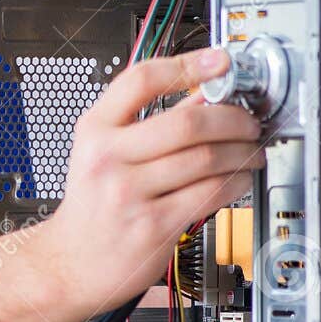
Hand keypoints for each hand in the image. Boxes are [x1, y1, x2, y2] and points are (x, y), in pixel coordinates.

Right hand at [37, 46, 263, 317]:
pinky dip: (235, 182)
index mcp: (95, 130)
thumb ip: (149, 121)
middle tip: (248, 120)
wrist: (70, 261)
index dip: (188, 65)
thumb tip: (203, 92)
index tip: (220, 60)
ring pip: (205, 159)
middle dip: (232, 118)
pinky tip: (239, 178)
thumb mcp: (104, 152)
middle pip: (187, 122)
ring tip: (250, 151)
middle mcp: (108, 158)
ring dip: (241, 151)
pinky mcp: (153, 225)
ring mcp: (129, 193)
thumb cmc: (90, 206)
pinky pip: (209, 194)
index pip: (142, 80)